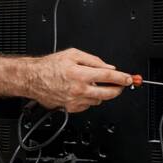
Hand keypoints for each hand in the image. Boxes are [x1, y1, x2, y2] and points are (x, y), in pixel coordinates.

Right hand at [19, 48, 134, 112]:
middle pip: (108, 93)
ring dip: (102, 94)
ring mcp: (75, 101)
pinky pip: (87, 106)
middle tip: (120, 85)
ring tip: (95, 86)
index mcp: (80, 74)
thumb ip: (93, 60)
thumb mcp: (72, 54)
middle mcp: (79, 89)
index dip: (122, 78)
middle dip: (118, 89)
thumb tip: (108, 68)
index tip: (129, 78)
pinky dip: (89, 100)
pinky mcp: (70, 108)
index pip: (108, 77)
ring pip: (99, 101)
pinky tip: (83, 92)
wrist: (32, 78)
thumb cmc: (49, 66)